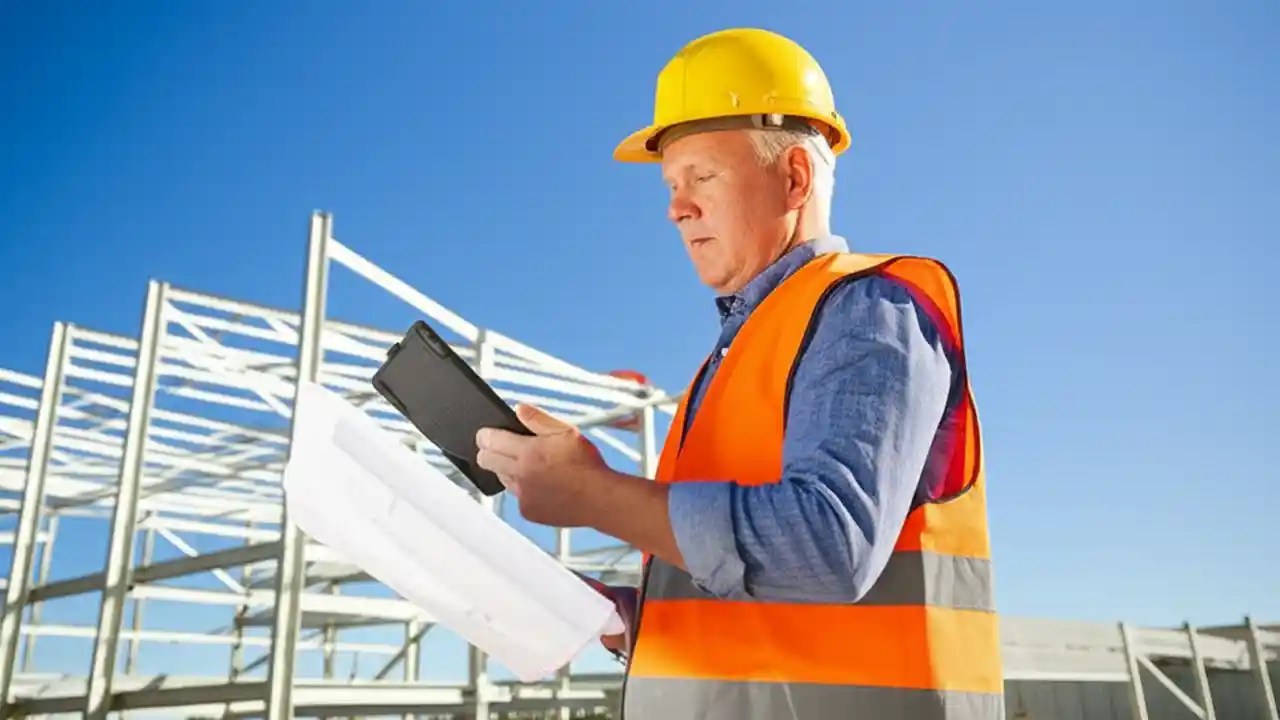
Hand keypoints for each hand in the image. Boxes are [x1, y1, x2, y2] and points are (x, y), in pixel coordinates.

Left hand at [475, 404, 615, 526]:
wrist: (600, 499)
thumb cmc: (588, 465)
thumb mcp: (566, 432)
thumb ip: (539, 420)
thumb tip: (520, 410)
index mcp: (528, 452)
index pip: (490, 440)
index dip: (484, 435)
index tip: (485, 434)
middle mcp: (520, 475)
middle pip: (486, 461)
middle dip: (488, 452)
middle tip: (498, 448)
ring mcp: (523, 495)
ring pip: (502, 479)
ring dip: (508, 471)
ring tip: (530, 467)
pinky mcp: (529, 512)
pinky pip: (518, 498)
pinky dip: (525, 491)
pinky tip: (543, 485)